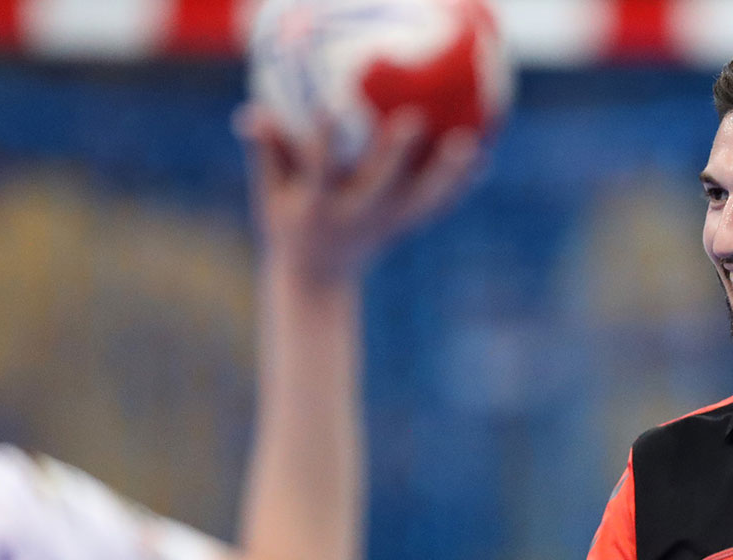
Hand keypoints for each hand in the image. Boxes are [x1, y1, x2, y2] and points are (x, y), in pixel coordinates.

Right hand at [237, 105, 483, 284]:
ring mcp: (384, 224)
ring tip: (469, 145)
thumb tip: (251, 111)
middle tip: (412, 119)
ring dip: (445, 174)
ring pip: (418, 201)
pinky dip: (457, 188)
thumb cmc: (289, 221)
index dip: (324, 141)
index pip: (319, 171)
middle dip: (394, 154)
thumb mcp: (268, 194)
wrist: (317, 279)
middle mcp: (354, 216)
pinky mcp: (404, 228)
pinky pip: (434, 208)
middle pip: (378, 185)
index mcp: (317, 206)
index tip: (330, 108)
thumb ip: (265, 151)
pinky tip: (481, 161)